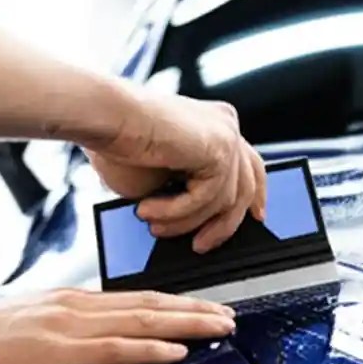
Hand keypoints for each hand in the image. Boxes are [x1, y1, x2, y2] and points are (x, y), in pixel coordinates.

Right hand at [0, 289, 234, 363]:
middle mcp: (78, 307)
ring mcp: (71, 328)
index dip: (175, 302)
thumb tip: (89, 341)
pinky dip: (150, 347)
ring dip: (187, 324)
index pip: (136, 298)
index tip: (204, 306)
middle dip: (195, 310)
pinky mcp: (61, 353)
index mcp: (72, 302)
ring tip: (220, 327)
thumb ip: (64, 330)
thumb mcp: (31, 327)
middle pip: (150, 304)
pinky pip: (116, 349)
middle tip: (230, 314)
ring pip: (143, 321)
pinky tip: (177, 350)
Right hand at [85, 90, 266, 253]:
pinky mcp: (219, 148)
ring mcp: (226, 135)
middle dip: (226, 223)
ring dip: (185, 221)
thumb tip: (195, 223)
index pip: (249, 165)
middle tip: (202, 245)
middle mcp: (226, 125)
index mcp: (216, 124)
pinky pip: (207, 198)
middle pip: (245, 186)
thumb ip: (185, 194)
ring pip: (223, 200)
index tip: (256, 217)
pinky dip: (176, 211)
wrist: (105, 118)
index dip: (254, 195)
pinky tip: (148, 212)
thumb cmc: (121, 143)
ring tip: (155, 227)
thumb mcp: (162, 180)